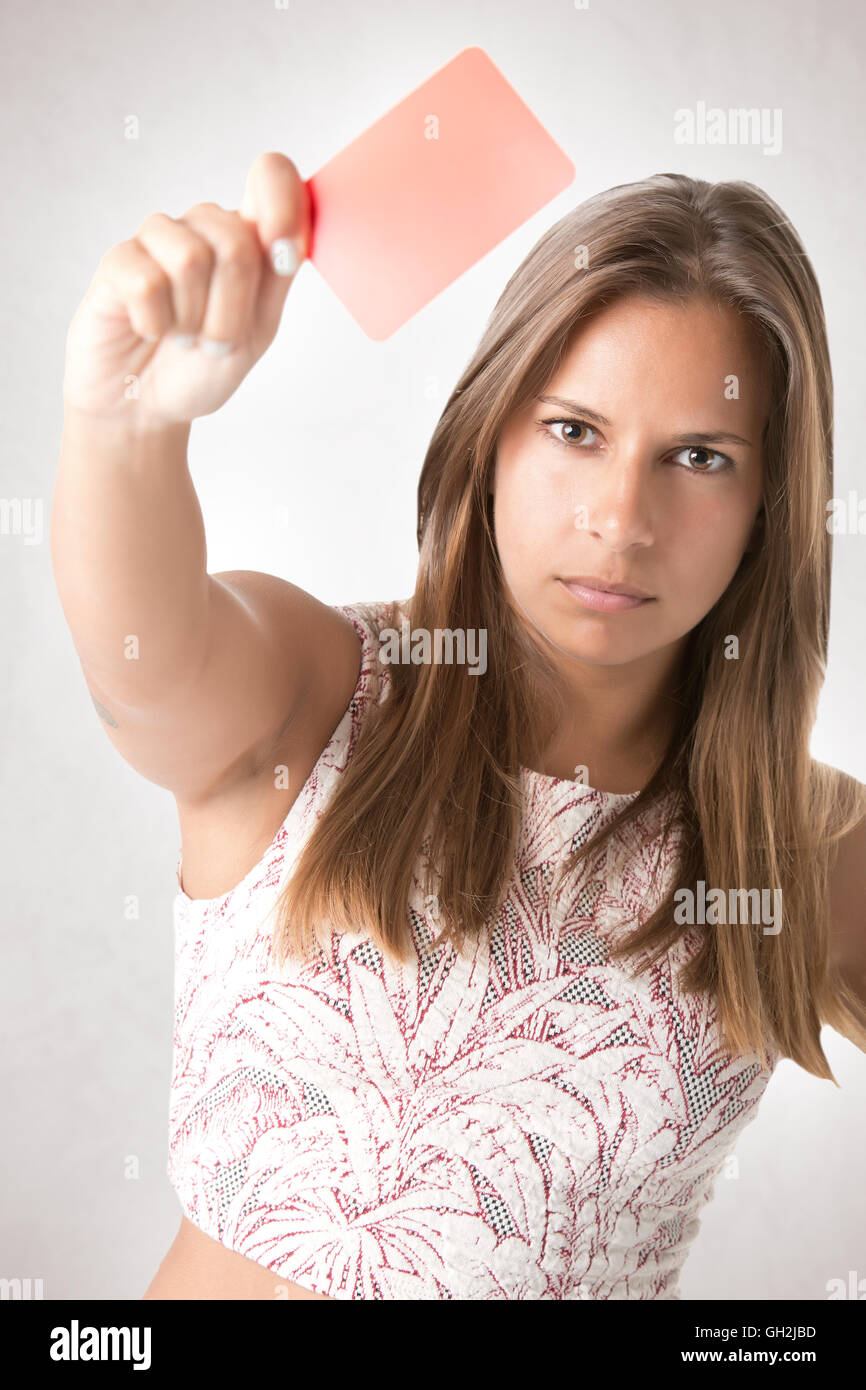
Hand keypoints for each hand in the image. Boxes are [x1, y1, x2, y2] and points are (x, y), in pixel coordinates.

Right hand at [62, 151, 310, 428]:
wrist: (147, 404)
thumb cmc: (202, 365)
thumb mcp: (259, 328)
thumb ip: (277, 276)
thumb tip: (291, 236)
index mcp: (247, 236)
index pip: (272, 176)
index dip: (283, 204)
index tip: (286, 256)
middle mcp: (202, 228)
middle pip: (235, 241)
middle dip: (232, 311)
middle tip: (216, 342)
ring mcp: (157, 240)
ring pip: (191, 259)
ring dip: (195, 321)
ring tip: (183, 338)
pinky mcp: (118, 262)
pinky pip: (147, 283)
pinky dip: (156, 324)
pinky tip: (149, 330)